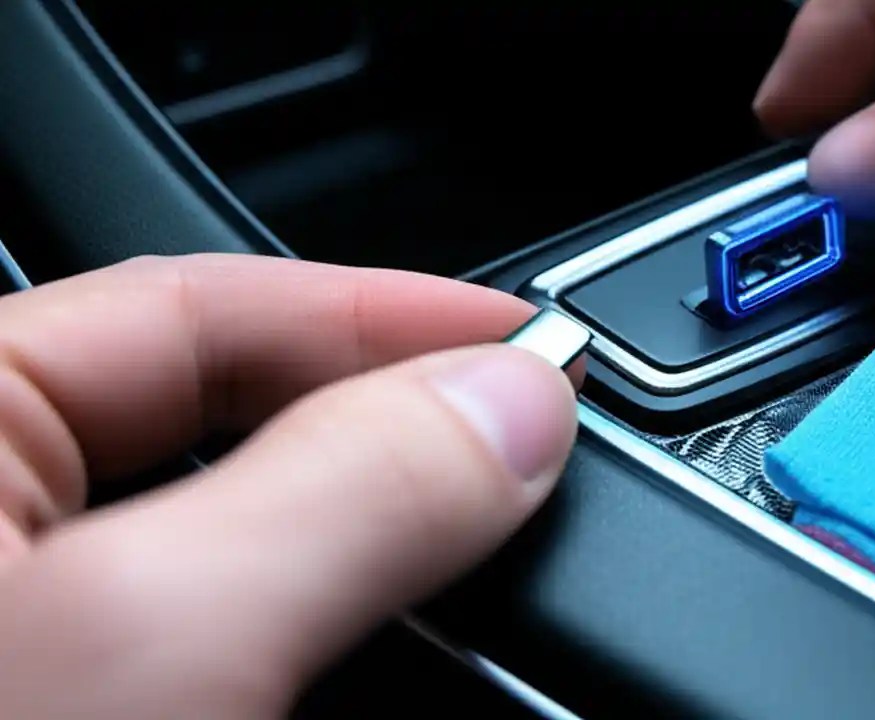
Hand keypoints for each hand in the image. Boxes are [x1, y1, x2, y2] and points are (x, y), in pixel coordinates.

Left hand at [0, 254, 581, 718]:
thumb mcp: (150, 637)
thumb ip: (344, 496)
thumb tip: (511, 407)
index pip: (188, 304)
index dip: (381, 313)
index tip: (525, 343)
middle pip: (222, 419)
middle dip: (389, 425)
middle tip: (525, 449)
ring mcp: (33, 631)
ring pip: (237, 545)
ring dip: (374, 549)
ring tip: (478, 558)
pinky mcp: (85, 699)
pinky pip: (221, 644)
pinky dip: (329, 643)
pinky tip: (389, 658)